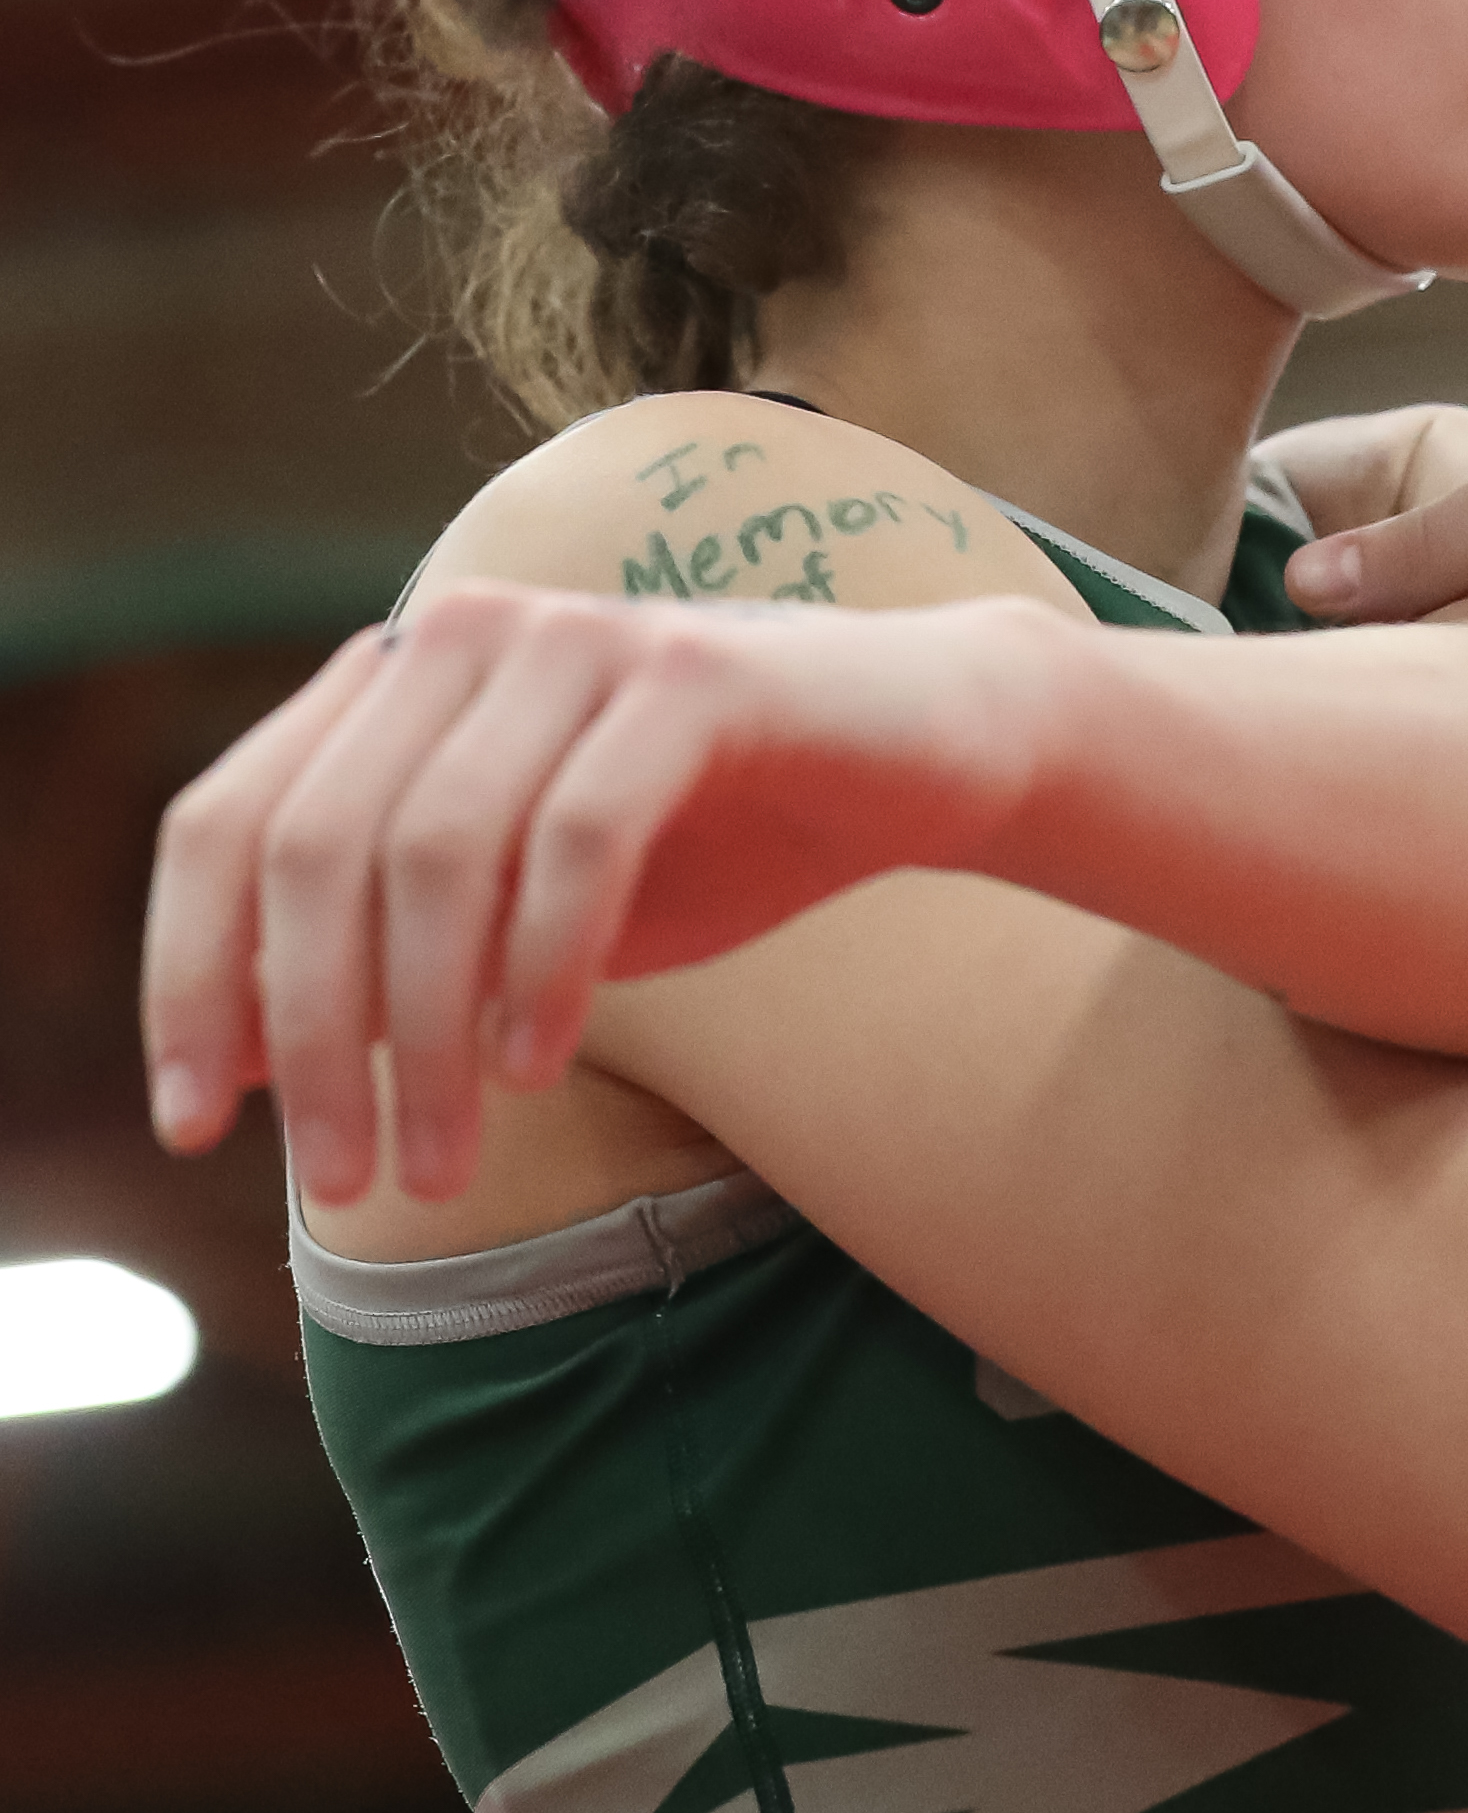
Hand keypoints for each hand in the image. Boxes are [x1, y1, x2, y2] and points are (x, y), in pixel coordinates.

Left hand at [139, 582, 1035, 1204]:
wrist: (933, 752)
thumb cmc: (724, 834)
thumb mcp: (531, 909)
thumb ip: (405, 954)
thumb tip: (264, 1074)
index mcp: (398, 680)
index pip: (226, 825)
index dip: (189, 981)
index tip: (195, 1127)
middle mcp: (464, 632)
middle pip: (315, 851)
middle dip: (313, 1038)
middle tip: (343, 1180)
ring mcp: (579, 638)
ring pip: (436, 853)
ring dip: (427, 1035)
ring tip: (446, 1158)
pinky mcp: (693, 673)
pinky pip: (579, 837)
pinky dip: (545, 970)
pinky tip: (546, 1066)